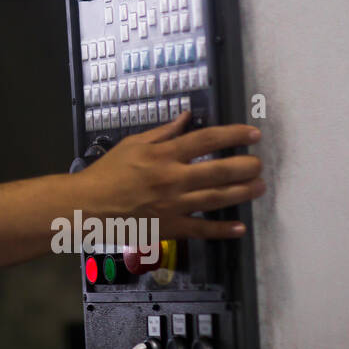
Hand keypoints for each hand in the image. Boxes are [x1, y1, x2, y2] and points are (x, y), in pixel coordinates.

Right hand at [77, 111, 264, 239]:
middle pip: (218, 171)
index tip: (252, 134)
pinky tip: (240, 227)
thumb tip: (186, 118)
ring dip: (242, 192)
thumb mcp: (132, 144)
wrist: (89, 205)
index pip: (205, 140)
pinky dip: (222, 230)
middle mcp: (172, 178)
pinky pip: (201, 229)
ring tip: (259, 187)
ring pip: (216, 198)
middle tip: (259, 164)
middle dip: (245, 166)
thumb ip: (162, 132)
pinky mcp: (170, 227)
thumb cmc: (108, 172)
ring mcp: (173, 205)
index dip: (233, 135)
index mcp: (163, 155)